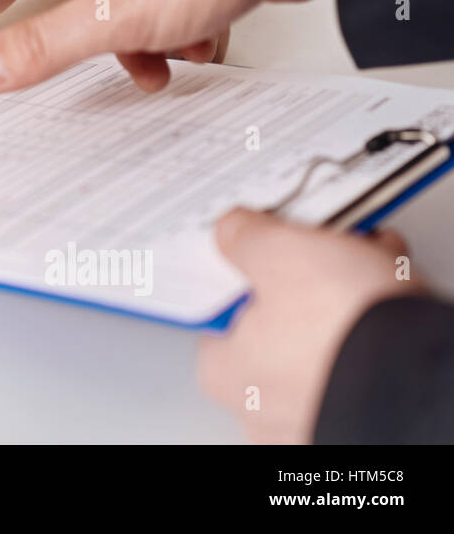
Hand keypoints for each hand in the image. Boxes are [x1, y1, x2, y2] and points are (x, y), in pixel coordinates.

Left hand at [198, 209, 418, 443]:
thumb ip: (244, 238)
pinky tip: (391, 283)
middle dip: (305, 277)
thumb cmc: (343, 330)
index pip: (220, 314)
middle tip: (324, 245)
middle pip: (278, 320)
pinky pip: (365, 352)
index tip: (263, 246)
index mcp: (229, 374)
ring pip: (327, 333)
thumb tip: (233, 230)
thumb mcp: (277, 253)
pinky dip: (377, 318)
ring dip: (347, 291)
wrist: (423, 376)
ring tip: (368, 254)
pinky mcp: (370, 410)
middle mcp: (268, 406)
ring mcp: (321, 412)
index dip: (244, 271)